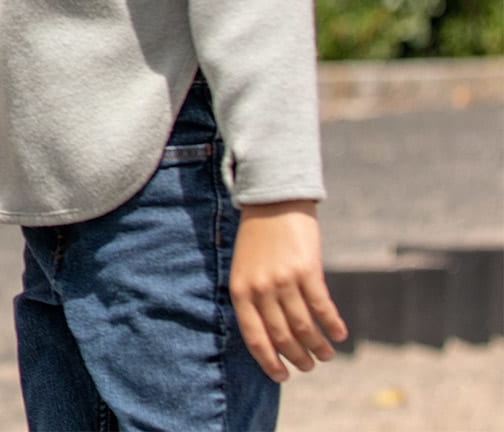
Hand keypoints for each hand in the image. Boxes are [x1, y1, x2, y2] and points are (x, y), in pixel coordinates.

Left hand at [230, 199, 347, 380]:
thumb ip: (255, 299)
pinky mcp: (307, 270)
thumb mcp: (245, 269)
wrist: (273, 202)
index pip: (253, 336)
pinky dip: (332, 325)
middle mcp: (260, 288)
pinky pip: (322, 308)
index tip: (282, 377)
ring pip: (304, 326)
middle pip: (281, 336)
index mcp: (240, 290)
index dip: (269, 361)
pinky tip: (339, 335)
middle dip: (297, 357)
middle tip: (308, 366)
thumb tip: (273, 336)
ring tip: (326, 356)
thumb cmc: (258, 239)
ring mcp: (284, 280)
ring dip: (318, 346)